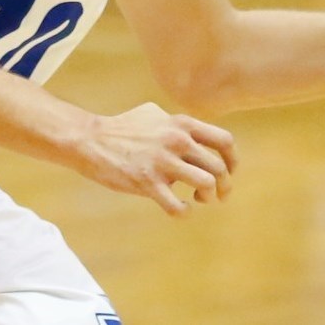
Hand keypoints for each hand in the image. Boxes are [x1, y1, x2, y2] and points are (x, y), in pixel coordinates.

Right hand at [77, 103, 236, 216]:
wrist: (91, 140)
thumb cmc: (123, 127)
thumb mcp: (153, 113)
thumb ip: (177, 122)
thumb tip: (194, 133)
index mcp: (181, 124)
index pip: (224, 140)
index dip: (233, 160)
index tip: (229, 172)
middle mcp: (176, 140)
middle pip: (219, 167)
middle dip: (224, 185)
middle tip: (216, 194)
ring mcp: (162, 162)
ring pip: (206, 184)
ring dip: (207, 197)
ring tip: (198, 199)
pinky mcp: (147, 183)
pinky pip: (178, 206)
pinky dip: (184, 212)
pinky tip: (179, 208)